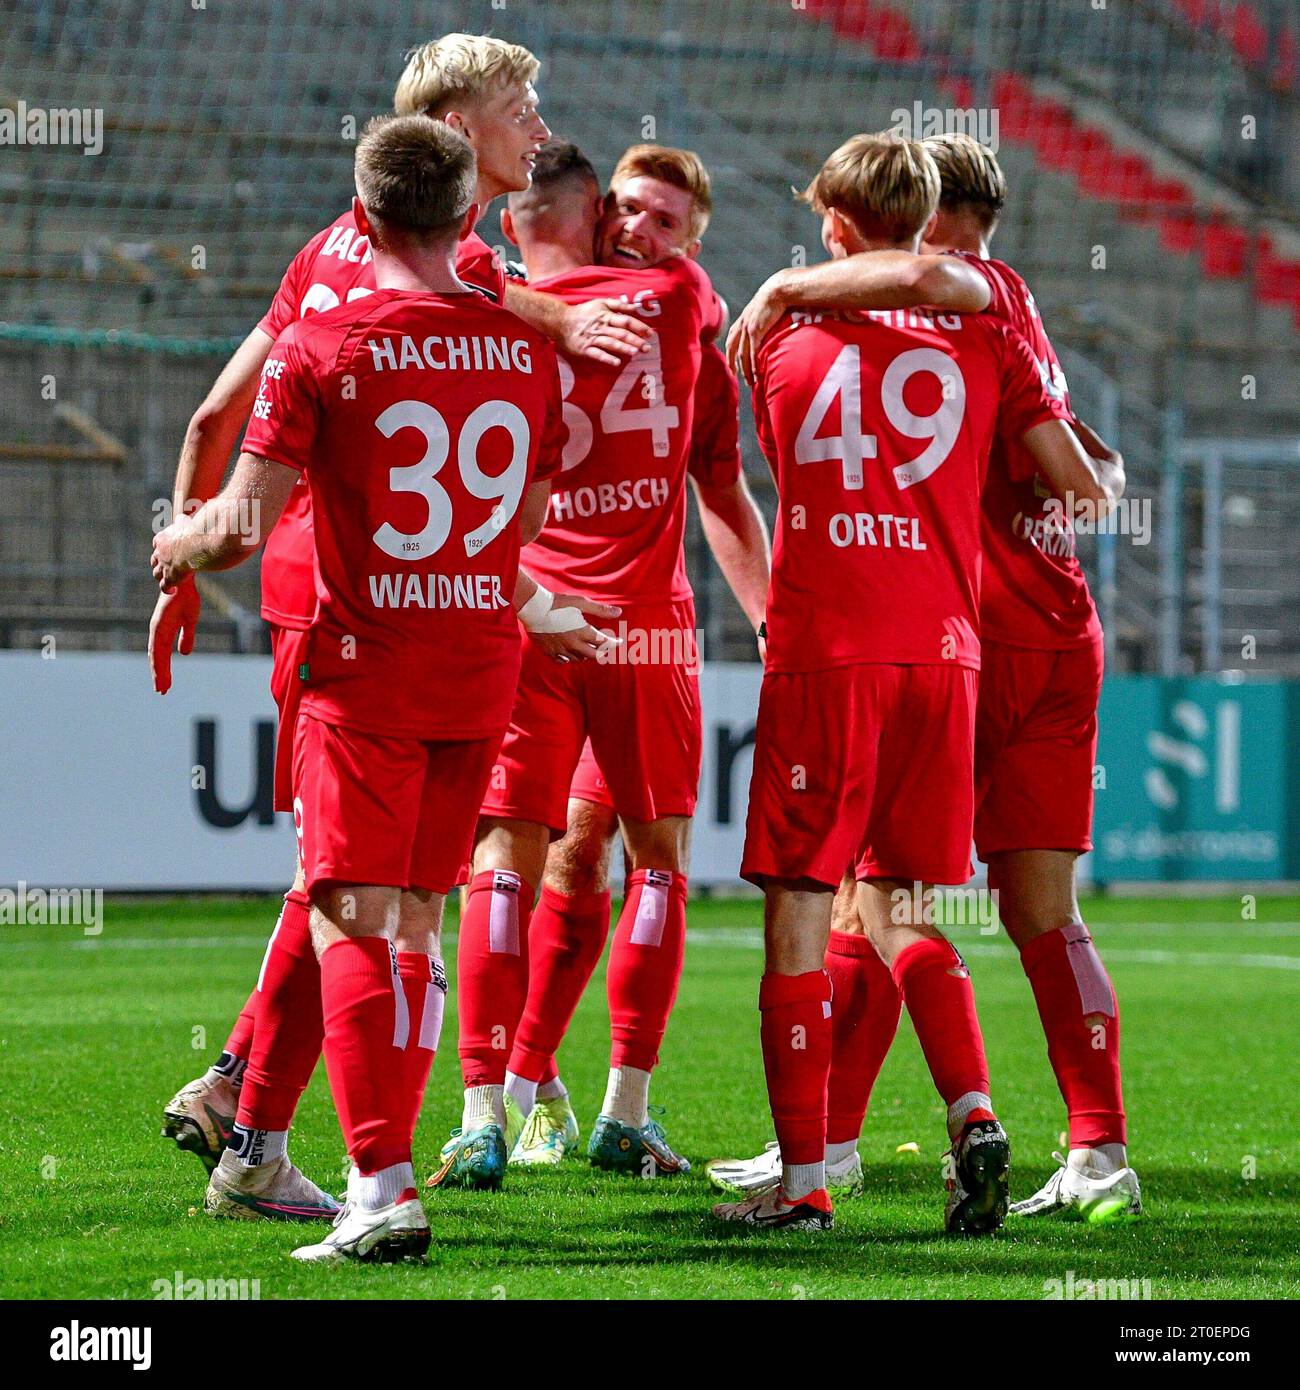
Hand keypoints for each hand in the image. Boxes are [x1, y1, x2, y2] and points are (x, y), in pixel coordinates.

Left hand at [148, 578, 200, 693]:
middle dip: (160, 676)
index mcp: (164, 631)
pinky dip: (158, 661)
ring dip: (158, 673)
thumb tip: (184, 653)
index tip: (165, 685)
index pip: (162, 655)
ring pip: (156, 656)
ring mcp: (157, 628)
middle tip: (162, 692)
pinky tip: (160, 671)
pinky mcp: (159, 625)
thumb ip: (186, 636)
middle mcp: (157, 631)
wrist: (182, 580)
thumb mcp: (190, 620)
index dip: (163, 670)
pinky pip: (158, 647)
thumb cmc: (185, 595)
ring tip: (161, 688)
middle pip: (158, 659)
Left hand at [151, 523, 191, 593]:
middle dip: (158, 562)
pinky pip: (165, 586)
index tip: (166, 549)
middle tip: (164, 566)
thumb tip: (182, 517)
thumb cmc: (195, 532)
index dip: (161, 547)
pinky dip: (167, 589)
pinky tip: (172, 591)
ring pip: (156, 573)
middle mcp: (160, 552)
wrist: (198, 544)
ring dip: (161, 576)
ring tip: (166, 579)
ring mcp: (164, 566)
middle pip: (154, 559)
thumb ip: (182, 521)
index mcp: (163, 538)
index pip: (157, 543)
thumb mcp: (186, 522)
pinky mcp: (171, 577)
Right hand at [524, 592, 622, 662]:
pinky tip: (571, 653)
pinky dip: (569, 658)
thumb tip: (619, 612)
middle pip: (594, 656)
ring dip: (586, 655)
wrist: (534, 608)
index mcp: (582, 632)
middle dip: (603, 653)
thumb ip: (600, 609)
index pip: (604, 643)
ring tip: (589, 648)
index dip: (614, 643)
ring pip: (579, 659)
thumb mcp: (581, 603)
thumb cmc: (558, 603)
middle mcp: (573, 644)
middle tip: (606, 649)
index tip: (619, 642)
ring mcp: (561, 650)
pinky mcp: (550, 652)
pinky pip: (563, 661)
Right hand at [561, 299, 651, 366]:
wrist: (560, 321)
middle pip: (621, 333)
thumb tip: (634, 307)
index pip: (626, 321)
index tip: (650, 333)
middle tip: (647, 347)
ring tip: (635, 353)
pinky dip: (607, 358)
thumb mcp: (600, 303)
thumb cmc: (583, 312)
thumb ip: (618, 305)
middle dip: (635, 340)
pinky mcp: (585, 349)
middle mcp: (601, 327)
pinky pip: (597, 354)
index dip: (639, 327)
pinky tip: (617, 363)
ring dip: (623, 348)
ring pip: (610, 343)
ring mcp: (593, 338)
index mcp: (606, 315)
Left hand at [726, 272, 788, 384]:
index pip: (731, 339)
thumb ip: (761, 318)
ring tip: (750, 381)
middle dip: (734, 364)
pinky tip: (756, 373)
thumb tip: (766, 324)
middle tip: (736, 376)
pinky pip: (752, 352)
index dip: (730, 352)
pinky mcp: (756, 331)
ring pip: (742, 354)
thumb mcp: (763, 308)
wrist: (778, 290)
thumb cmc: (775, 297)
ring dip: (746, 370)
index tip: (731, 363)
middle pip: (733, 349)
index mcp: (743, 319)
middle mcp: (742, 325)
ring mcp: (748, 328)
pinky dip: (753, 365)